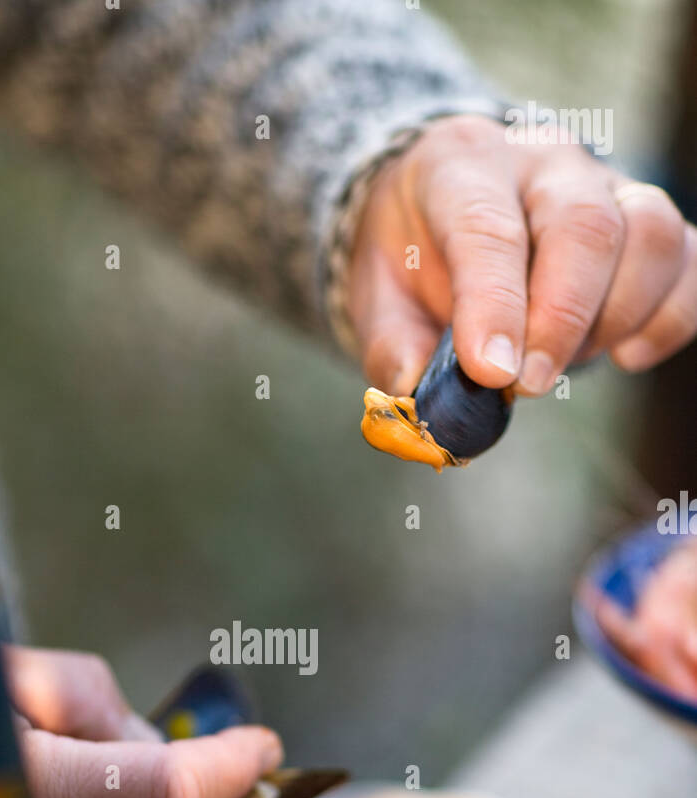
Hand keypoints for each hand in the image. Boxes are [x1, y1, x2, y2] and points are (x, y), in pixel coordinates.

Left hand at [348, 115, 696, 397]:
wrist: (444, 210)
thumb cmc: (413, 255)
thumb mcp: (376, 294)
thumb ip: (390, 343)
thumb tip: (416, 391)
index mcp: (460, 165)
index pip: (487, 227)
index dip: (494, 305)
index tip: (492, 373)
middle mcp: (541, 162)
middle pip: (584, 225)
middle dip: (563, 319)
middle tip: (530, 386)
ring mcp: (606, 184)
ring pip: (649, 234)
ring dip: (616, 318)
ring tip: (565, 363)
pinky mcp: (646, 222)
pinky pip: (688, 260)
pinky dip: (669, 318)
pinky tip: (626, 355)